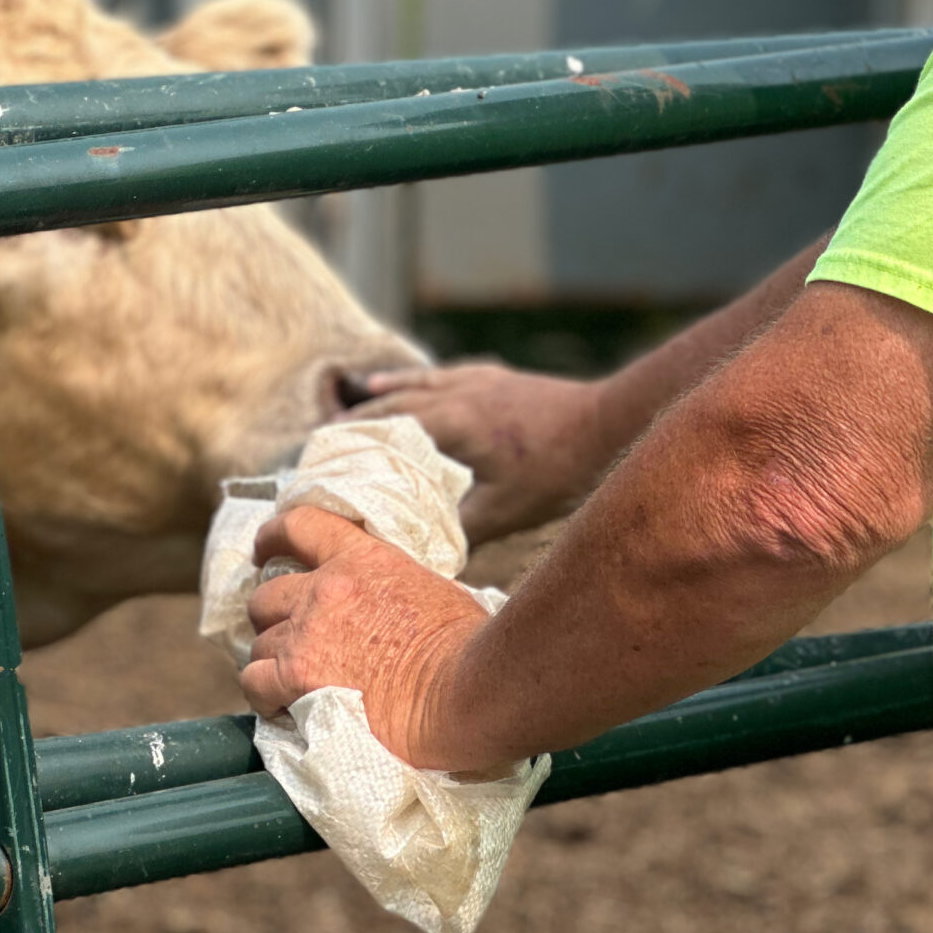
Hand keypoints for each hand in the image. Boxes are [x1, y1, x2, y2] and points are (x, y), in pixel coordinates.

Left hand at [238, 506, 492, 770]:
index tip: (265, 551)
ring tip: (292, 685)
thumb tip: (392, 604)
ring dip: (273, 663)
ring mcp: (307, 633)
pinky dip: (265, 695)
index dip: (274, 537)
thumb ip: (395, 589)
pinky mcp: (297, 678)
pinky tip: (284, 707)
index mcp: (363, 559)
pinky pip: (255, 683)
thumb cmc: (469, 646)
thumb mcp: (434, 591)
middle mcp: (326, 589)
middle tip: (289, 640)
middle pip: (267, 595)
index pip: (301, 526)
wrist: (465, 689)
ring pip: (260, 643)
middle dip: (273, 619)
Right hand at [337, 362, 612, 543]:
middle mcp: (455, 393)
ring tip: (357, 397)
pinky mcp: (497, 378)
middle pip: (394, 403)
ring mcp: (477, 380)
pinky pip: (446, 373)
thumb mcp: (503, 511)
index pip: (385, 431)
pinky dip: (421, 379)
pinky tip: (413, 381)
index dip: (352, 445)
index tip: (322, 459)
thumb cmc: (557, 470)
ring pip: (418, 383)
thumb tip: (423, 558)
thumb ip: (459, 532)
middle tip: (326, 437)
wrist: (609, 424)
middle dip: (358, 420)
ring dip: (385, 393)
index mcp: (449, 422)